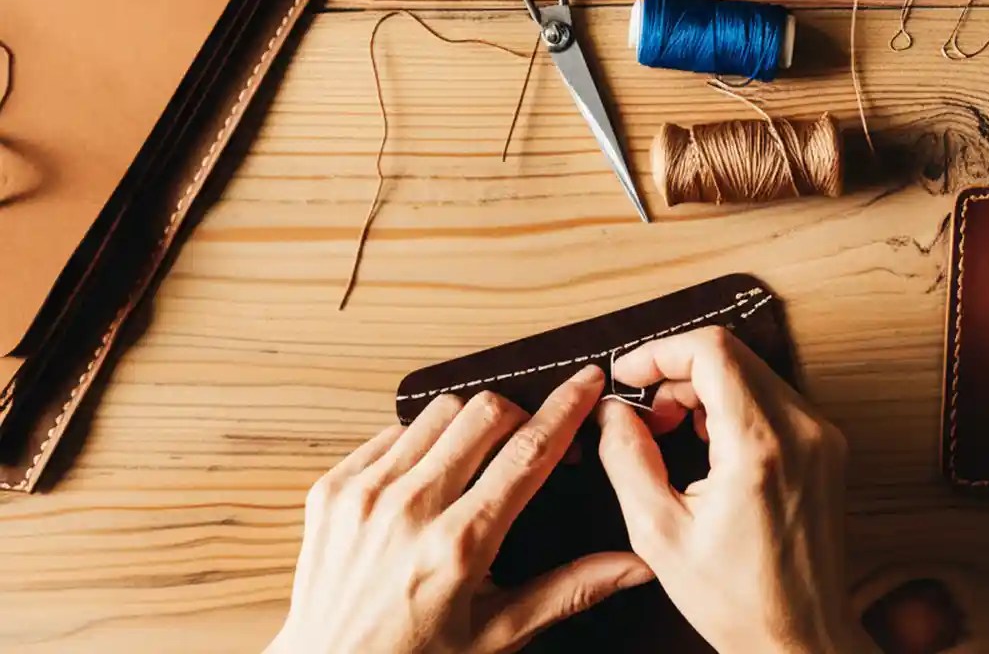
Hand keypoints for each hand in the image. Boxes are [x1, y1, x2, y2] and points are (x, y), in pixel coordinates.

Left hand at [268, 365, 652, 653]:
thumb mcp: (498, 634)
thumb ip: (570, 590)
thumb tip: (634, 567)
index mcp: (458, 546)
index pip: (528, 451)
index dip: (566, 408)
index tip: (585, 382)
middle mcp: (408, 509)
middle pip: (484, 413)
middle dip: (520, 415)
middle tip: (532, 441)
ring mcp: (363, 493)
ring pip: (437, 412)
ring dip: (470, 424)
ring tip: (480, 459)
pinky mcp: (331, 488)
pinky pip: (389, 432)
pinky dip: (419, 441)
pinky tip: (430, 474)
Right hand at [596, 327, 850, 653]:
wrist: (802, 639)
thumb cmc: (736, 599)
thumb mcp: (658, 533)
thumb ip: (627, 458)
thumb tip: (612, 411)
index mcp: (759, 447)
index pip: (711, 351)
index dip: (659, 352)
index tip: (628, 376)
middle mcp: (801, 430)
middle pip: (732, 354)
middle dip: (677, 371)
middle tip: (646, 414)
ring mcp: (822, 436)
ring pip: (752, 371)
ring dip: (703, 386)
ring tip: (671, 431)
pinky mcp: (827, 447)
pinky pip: (772, 397)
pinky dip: (732, 403)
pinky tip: (706, 442)